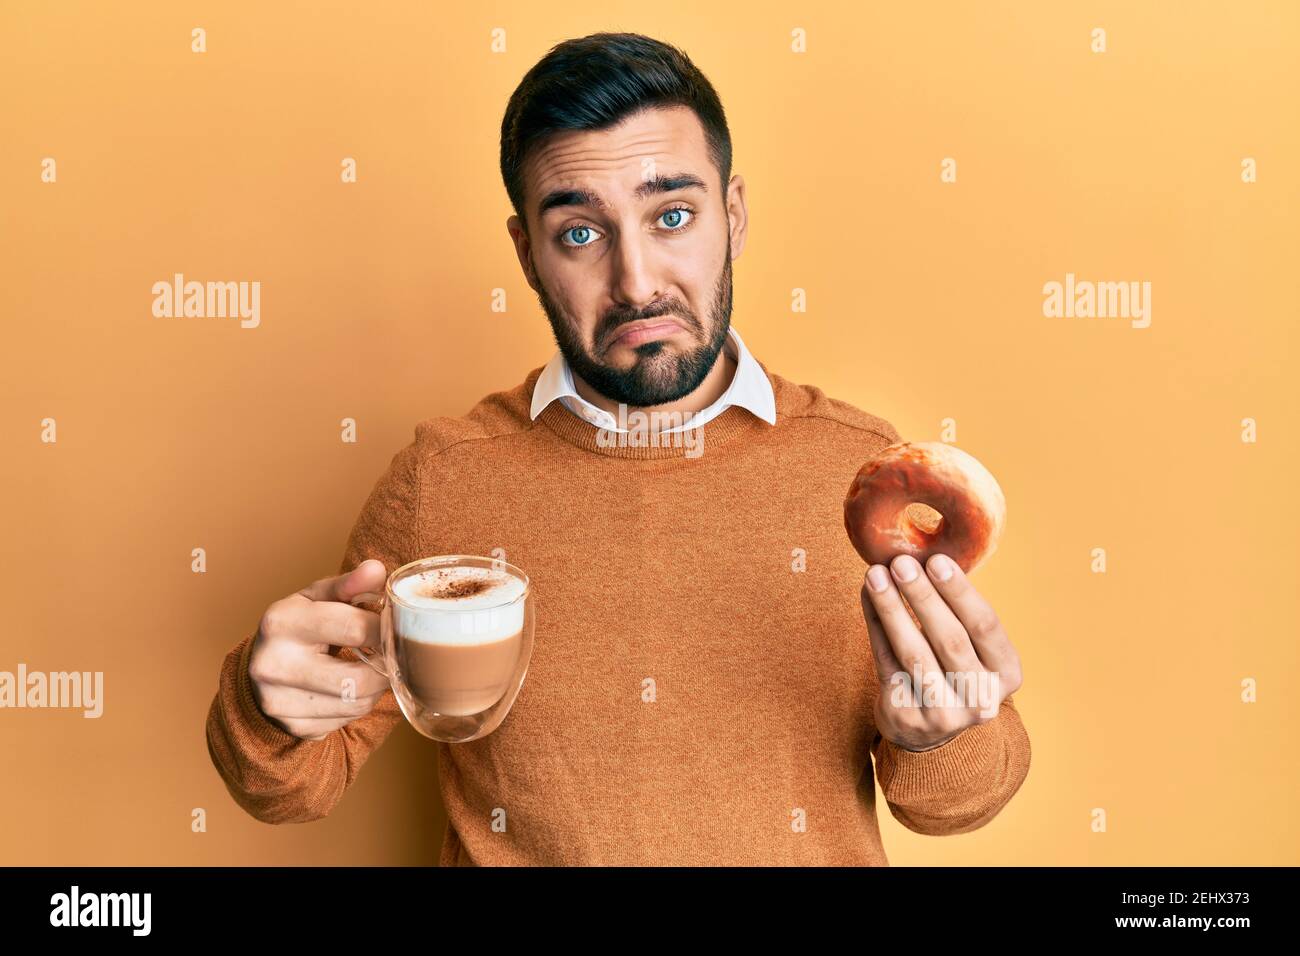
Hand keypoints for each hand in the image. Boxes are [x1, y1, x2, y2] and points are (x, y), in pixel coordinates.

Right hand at [247, 559, 392, 739]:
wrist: (260, 664)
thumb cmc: (299, 624)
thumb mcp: (318, 596)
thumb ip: (349, 584)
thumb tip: (377, 571)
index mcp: (282, 623)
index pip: (355, 629)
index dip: (386, 628)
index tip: (396, 626)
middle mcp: (274, 666)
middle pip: (359, 679)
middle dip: (385, 666)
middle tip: (391, 654)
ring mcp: (280, 702)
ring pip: (357, 704)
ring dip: (375, 688)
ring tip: (370, 668)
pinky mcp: (292, 727)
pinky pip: (346, 721)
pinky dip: (357, 705)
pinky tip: (349, 688)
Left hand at [860, 553, 1022, 752]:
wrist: (928, 731)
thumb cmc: (951, 667)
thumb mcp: (972, 647)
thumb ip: (956, 611)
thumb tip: (922, 557)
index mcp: (1006, 673)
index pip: (985, 626)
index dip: (960, 592)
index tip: (936, 560)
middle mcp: (981, 698)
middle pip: (950, 639)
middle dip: (923, 596)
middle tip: (900, 563)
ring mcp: (944, 714)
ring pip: (913, 652)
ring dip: (892, 608)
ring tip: (875, 575)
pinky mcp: (906, 716)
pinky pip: (885, 661)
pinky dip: (875, 625)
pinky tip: (868, 596)